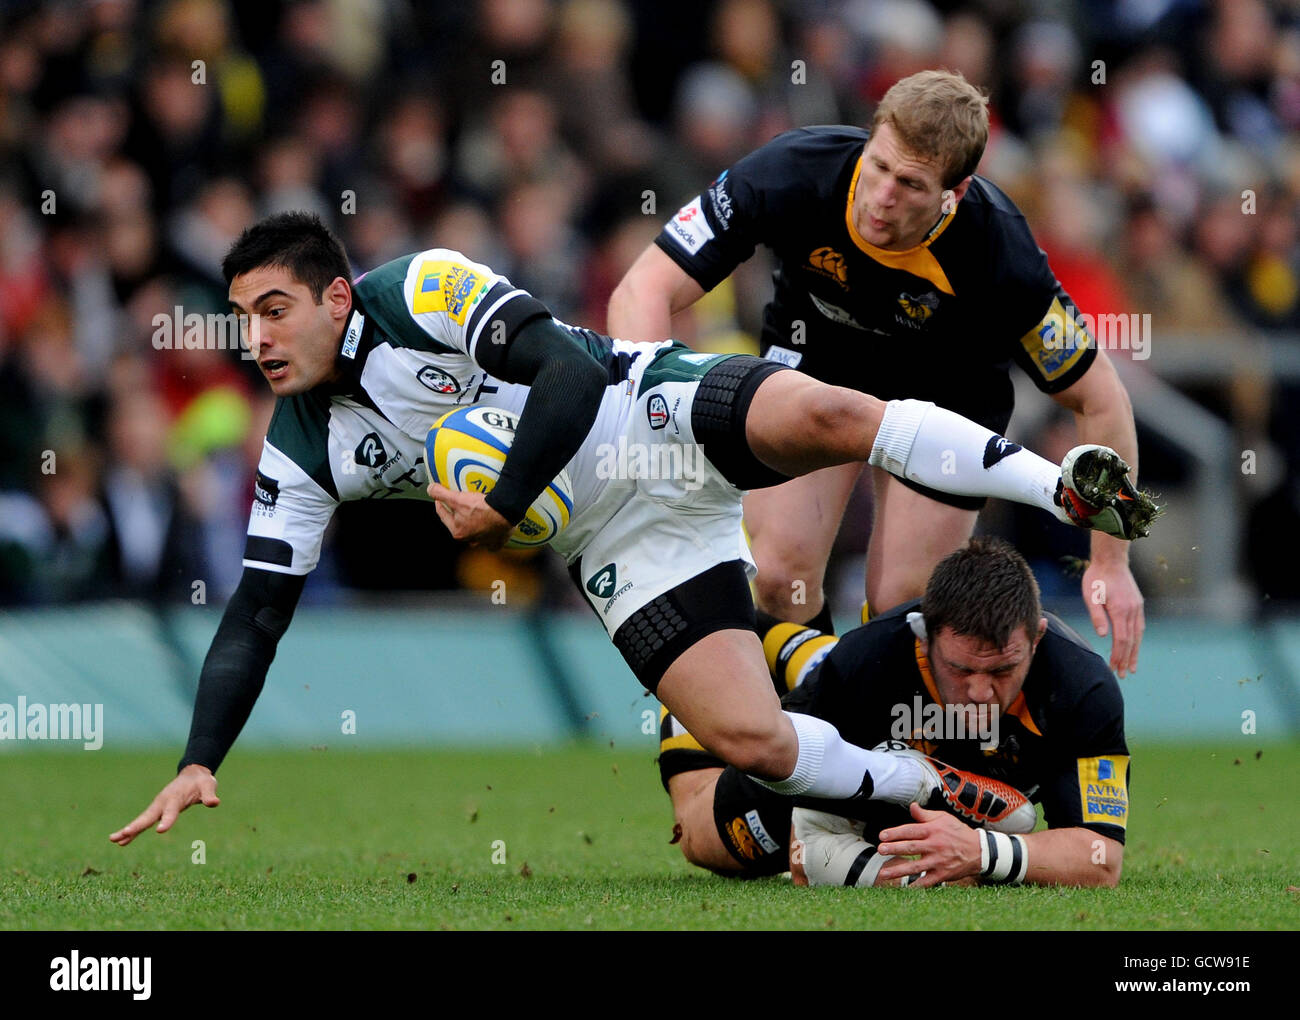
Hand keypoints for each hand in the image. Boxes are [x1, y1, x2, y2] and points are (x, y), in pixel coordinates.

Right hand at [109, 764, 218, 845]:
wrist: (193, 775)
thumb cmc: (202, 782)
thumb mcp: (208, 786)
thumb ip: (209, 795)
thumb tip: (215, 802)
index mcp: (175, 798)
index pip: (171, 811)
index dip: (167, 820)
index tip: (160, 831)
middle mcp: (162, 803)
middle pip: (148, 817)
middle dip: (136, 826)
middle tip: (122, 834)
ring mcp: (157, 807)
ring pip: (141, 820)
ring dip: (128, 830)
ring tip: (114, 840)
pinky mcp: (156, 811)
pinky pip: (143, 823)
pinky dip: (133, 832)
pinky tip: (122, 842)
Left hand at [427, 482, 513, 548]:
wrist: (505, 511)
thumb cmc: (482, 508)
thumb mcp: (457, 498)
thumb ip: (441, 493)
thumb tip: (430, 490)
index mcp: (457, 531)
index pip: (443, 516)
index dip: (440, 505)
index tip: (440, 499)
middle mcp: (469, 539)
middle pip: (459, 525)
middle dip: (457, 516)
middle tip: (458, 505)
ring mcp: (484, 541)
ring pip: (474, 534)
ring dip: (473, 527)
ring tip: (475, 516)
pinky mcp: (497, 541)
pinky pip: (491, 540)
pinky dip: (490, 536)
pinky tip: (491, 530)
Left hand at [875, 802, 981, 887]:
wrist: (979, 850)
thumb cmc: (958, 832)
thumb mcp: (943, 818)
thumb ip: (925, 815)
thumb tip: (912, 807)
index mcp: (933, 830)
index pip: (910, 830)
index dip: (895, 833)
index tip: (882, 836)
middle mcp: (935, 845)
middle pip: (911, 847)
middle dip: (894, 849)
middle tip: (880, 850)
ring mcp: (938, 861)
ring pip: (916, 867)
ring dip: (898, 870)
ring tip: (883, 873)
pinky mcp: (943, 874)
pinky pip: (927, 881)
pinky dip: (916, 885)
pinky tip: (904, 888)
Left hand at [1082, 555, 1143, 676]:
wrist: (1111, 560)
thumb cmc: (1097, 577)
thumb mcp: (1090, 596)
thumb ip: (1097, 616)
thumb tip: (1102, 636)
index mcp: (1120, 611)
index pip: (1121, 640)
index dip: (1118, 656)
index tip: (1114, 668)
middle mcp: (1132, 611)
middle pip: (1131, 641)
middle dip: (1127, 659)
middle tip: (1123, 675)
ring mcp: (1137, 608)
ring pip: (1138, 635)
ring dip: (1134, 652)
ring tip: (1132, 667)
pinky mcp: (1138, 604)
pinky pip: (1140, 626)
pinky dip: (1138, 639)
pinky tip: (1135, 646)